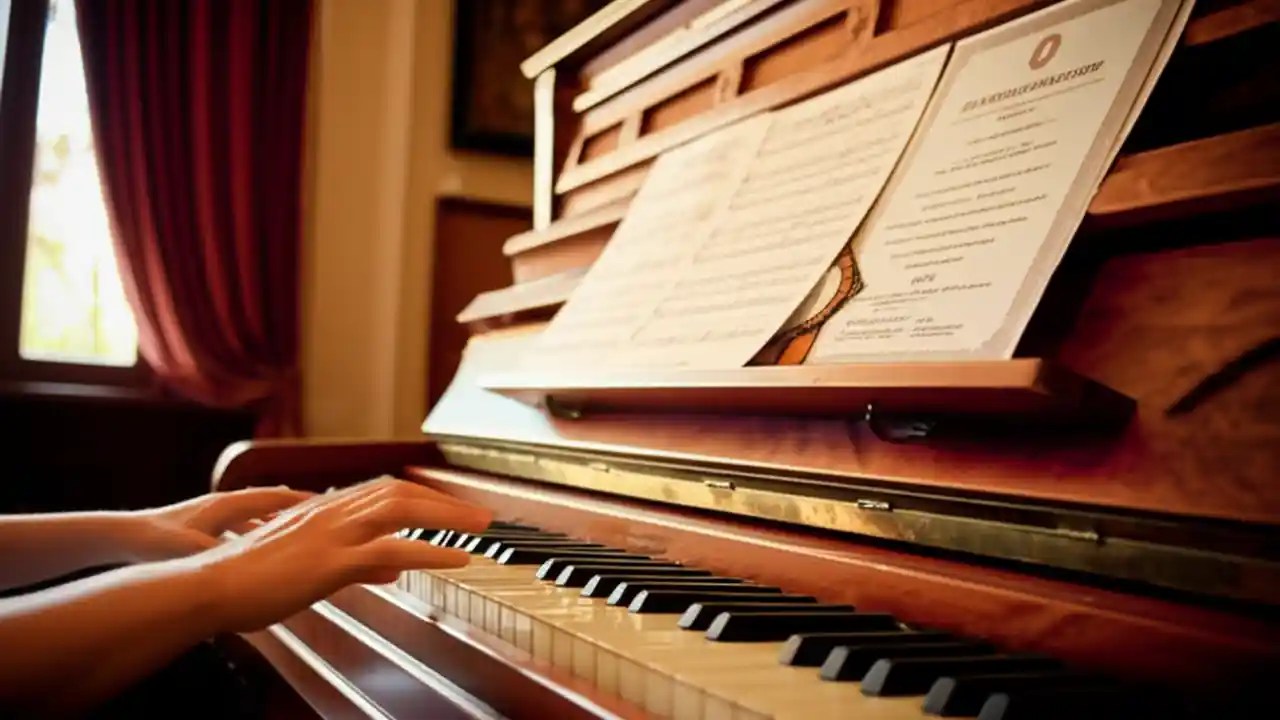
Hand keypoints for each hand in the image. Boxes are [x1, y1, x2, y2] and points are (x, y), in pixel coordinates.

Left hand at [130, 486, 313, 561]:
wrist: (120, 537)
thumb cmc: (155, 541)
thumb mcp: (195, 550)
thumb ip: (227, 554)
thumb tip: (257, 560)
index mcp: (227, 504)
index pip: (275, 498)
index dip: (303, 502)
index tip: (331, 504)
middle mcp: (223, 504)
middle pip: (269, 501)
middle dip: (296, 506)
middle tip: (324, 511)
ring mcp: (213, 513)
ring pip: (254, 513)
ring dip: (276, 518)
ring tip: (301, 525)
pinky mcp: (202, 525)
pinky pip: (241, 524)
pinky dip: (257, 529)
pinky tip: (262, 541)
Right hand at [194, 476, 491, 631]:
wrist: (208, 588)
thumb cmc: (251, 581)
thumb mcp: (311, 567)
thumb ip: (355, 564)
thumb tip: (391, 567)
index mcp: (324, 511)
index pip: (384, 491)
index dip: (422, 496)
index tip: (451, 506)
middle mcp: (331, 513)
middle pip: (399, 492)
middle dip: (444, 501)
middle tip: (480, 514)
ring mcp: (331, 533)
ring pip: (400, 509)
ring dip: (448, 516)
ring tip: (481, 525)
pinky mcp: (329, 561)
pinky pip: (390, 549)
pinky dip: (430, 550)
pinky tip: (457, 557)